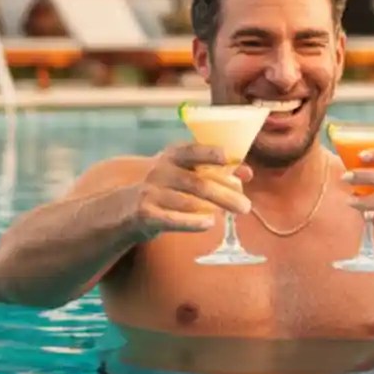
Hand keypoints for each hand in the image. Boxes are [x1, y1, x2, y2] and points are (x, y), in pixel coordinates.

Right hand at [129, 143, 253, 237]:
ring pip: (187, 201)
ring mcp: (151, 192)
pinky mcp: (145, 214)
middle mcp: (161, 171)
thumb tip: (248, 173)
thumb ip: (216, 172)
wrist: (124, 207)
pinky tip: (209, 223)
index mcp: (172, 156)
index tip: (228, 157)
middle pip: (197, 182)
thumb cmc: (165, 187)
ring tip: (235, 213)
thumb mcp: (185, 173)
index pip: (191, 150)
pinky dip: (192, 222)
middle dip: (225, 193)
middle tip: (246, 206)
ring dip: (214, 207)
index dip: (209, 152)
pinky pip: (172, 219)